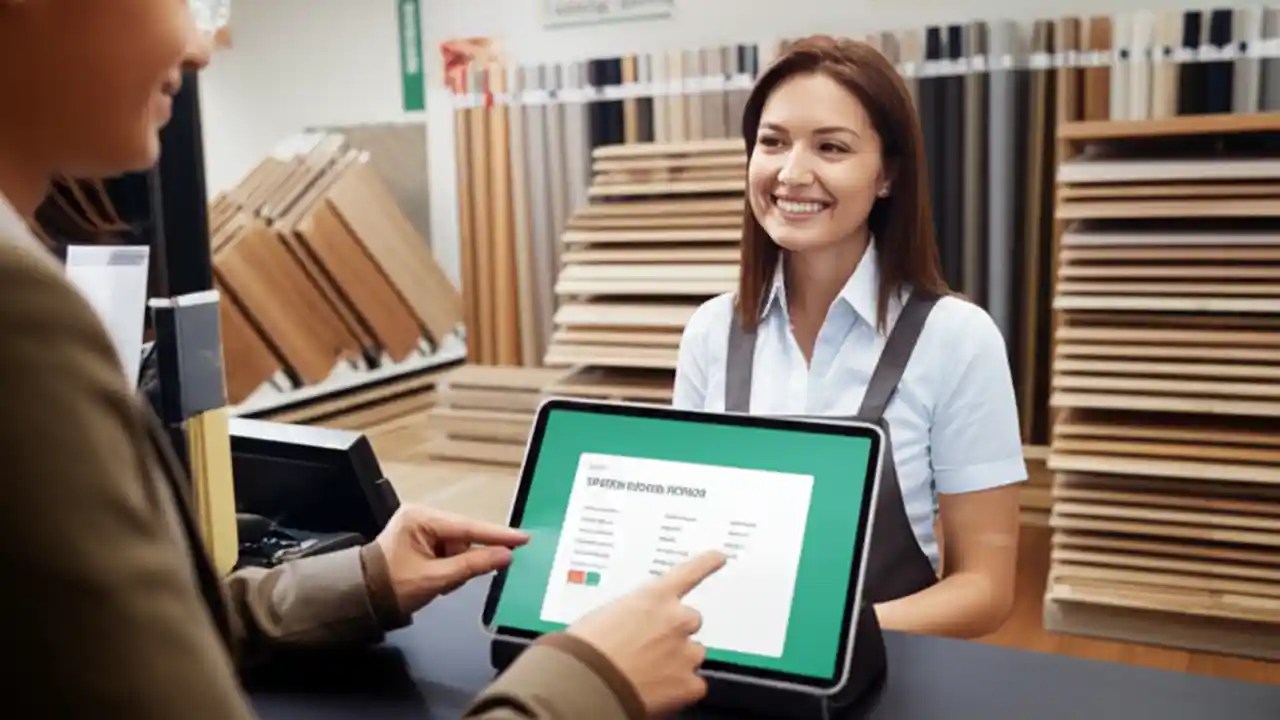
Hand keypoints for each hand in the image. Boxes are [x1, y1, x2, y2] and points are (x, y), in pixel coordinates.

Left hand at [375, 505, 528, 615]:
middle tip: (455, 579)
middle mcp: (422, 517)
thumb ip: (473, 565)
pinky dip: (450, 567)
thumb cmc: (393, 587)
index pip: (467, 527)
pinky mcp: (422, 540)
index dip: (497, 535)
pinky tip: (438, 578)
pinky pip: (450, 551)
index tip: (522, 537)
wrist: (363, 599)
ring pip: (459, 546)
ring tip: (440, 583)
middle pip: (464, 537)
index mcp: (420, 519)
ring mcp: (422, 528)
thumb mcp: (435, 579)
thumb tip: (505, 556)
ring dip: (458, 566)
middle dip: (466, 559)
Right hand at [566, 551, 727, 717]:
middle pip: (690, 621)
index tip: (720, 556)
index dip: (706, 563)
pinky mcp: (689, 684)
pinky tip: (656, 692)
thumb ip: (631, 616)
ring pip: (692, 654)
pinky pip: (692, 685)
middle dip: (675, 632)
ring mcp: (686, 652)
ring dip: (677, 661)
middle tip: (650, 648)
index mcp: (654, 597)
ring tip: (648, 673)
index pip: (688, 572)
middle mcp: (677, 620)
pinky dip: (679, 690)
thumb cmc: (585, 650)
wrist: (585, 686)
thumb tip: (632, 629)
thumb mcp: (604, 617)